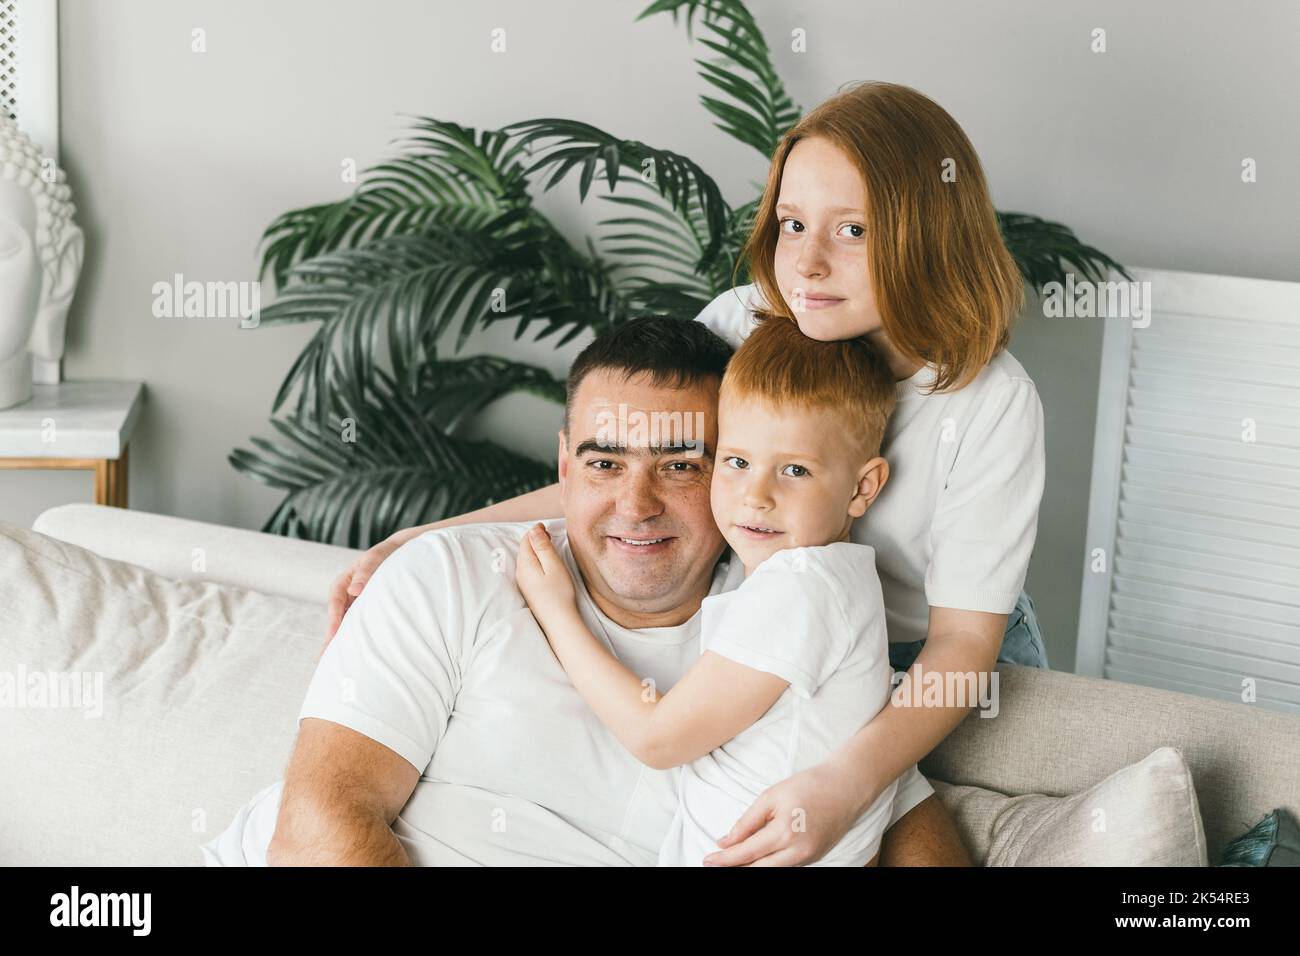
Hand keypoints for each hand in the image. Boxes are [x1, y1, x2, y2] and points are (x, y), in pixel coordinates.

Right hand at [323, 532, 406, 652]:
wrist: (401, 552)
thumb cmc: (386, 554)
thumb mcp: (376, 557)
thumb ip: (366, 571)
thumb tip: (355, 589)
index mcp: (345, 581)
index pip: (336, 601)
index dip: (334, 620)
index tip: (333, 636)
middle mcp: (347, 594)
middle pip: (337, 617)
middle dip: (330, 637)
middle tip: (324, 658)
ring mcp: (355, 603)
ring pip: (345, 623)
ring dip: (340, 640)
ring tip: (333, 662)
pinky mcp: (365, 609)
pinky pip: (357, 624)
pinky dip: (353, 636)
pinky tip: (352, 652)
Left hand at [515, 523, 577, 628]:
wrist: (558, 621)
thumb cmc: (559, 593)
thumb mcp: (553, 565)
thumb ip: (543, 546)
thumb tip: (534, 530)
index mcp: (525, 564)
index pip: (526, 540)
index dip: (536, 531)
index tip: (546, 526)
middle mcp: (520, 572)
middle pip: (524, 549)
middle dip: (534, 539)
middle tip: (548, 533)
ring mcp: (523, 582)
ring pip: (526, 559)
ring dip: (535, 550)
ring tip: (548, 545)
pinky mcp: (529, 589)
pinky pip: (529, 568)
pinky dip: (536, 560)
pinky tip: (545, 563)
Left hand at [703, 760, 868, 865]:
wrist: (846, 788)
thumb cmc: (808, 786)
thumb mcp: (771, 796)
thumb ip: (747, 821)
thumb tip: (725, 841)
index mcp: (784, 833)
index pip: (747, 853)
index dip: (725, 859)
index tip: (707, 860)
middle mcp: (798, 852)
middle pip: (758, 869)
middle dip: (735, 868)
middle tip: (713, 865)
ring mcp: (808, 858)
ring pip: (772, 870)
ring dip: (751, 867)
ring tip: (731, 862)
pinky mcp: (814, 858)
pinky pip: (786, 865)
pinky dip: (768, 864)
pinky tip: (754, 859)